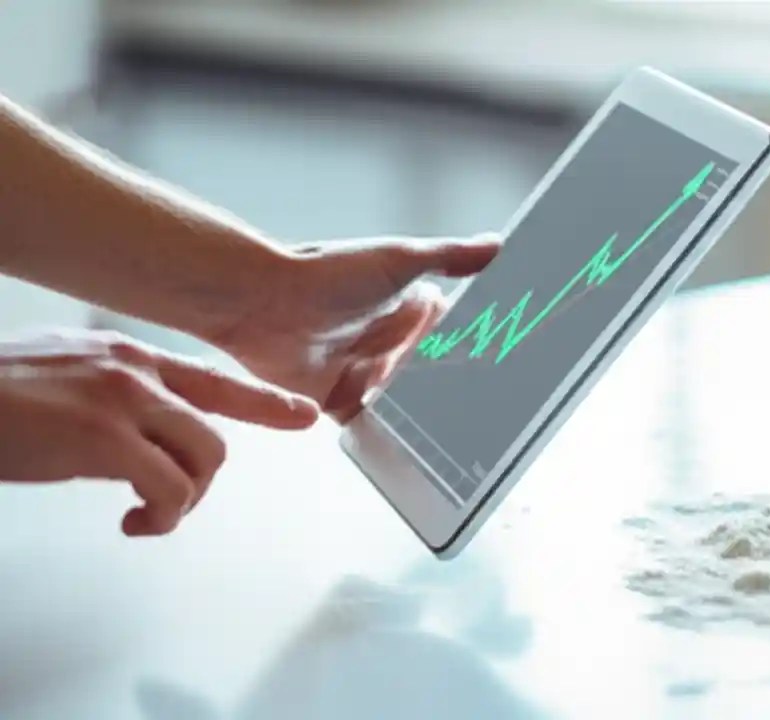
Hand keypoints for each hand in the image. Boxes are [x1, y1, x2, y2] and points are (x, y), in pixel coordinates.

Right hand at [0, 330, 318, 535]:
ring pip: (203, 460)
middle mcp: (135, 371)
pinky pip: (170, 489)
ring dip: (183, 501)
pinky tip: (132, 523)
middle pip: (215, 433)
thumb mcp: (63, 376)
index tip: (303, 415)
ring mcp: (123, 401)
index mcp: (126, 357)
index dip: (263, 401)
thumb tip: (132, 434)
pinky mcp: (104, 439)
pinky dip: (162, 517)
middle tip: (165, 502)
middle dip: (200, 478)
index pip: (212, 377)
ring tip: (147, 515)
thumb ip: (109, 394)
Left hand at [214, 235, 499, 421]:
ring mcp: (363, 372)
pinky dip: (391, 432)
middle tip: (488, 397)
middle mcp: (385, 339)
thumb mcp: (400, 258)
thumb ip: (450, 256)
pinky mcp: (339, 401)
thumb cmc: (325, 274)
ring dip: (424, 406)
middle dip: (452, 379)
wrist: (262, 304)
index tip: (503, 351)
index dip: (473, 339)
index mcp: (403, 304)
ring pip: (407, 397)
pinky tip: (415, 443)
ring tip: (459, 425)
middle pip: (431, 366)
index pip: (450, 326)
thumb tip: (496, 244)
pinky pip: (373, 423)